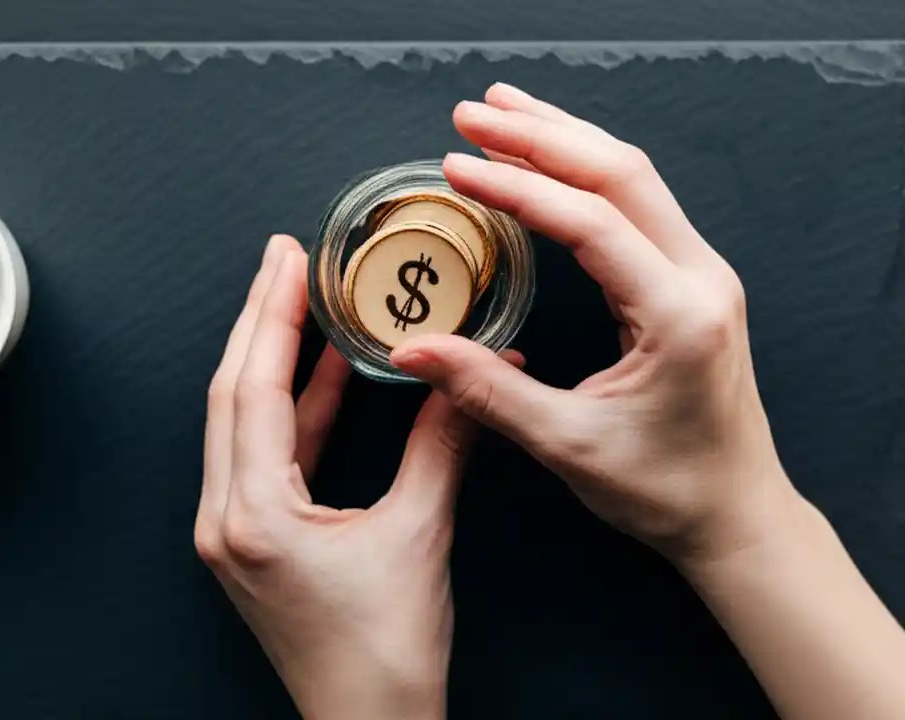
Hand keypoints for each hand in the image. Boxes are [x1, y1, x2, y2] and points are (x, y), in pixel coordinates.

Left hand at [196, 235, 519, 718]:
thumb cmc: (386, 654)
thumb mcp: (418, 535)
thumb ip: (439, 446)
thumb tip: (469, 378)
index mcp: (254, 515)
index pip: (254, 390)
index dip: (272, 317)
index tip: (286, 260)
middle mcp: (226, 519)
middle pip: (232, 395)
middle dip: (259, 322)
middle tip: (284, 261)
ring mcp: (231, 532)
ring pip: (242, 422)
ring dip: (272, 361)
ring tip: (301, 303)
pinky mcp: (252, 541)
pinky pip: (263, 455)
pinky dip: (292, 411)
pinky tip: (322, 376)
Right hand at [391, 83, 802, 566]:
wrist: (735, 515)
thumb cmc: (664, 490)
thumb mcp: (567, 444)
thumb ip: (486, 391)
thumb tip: (411, 350)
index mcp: (678, 314)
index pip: (590, 221)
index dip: (517, 187)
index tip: (456, 165)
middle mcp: (701, 279)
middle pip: (619, 173)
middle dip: (540, 133)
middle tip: (471, 112)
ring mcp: (702, 274)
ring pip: (633, 177)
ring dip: (564, 139)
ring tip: (502, 110)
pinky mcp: (691, 282)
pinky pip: (638, 204)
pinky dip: (585, 172)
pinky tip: (547, 160)